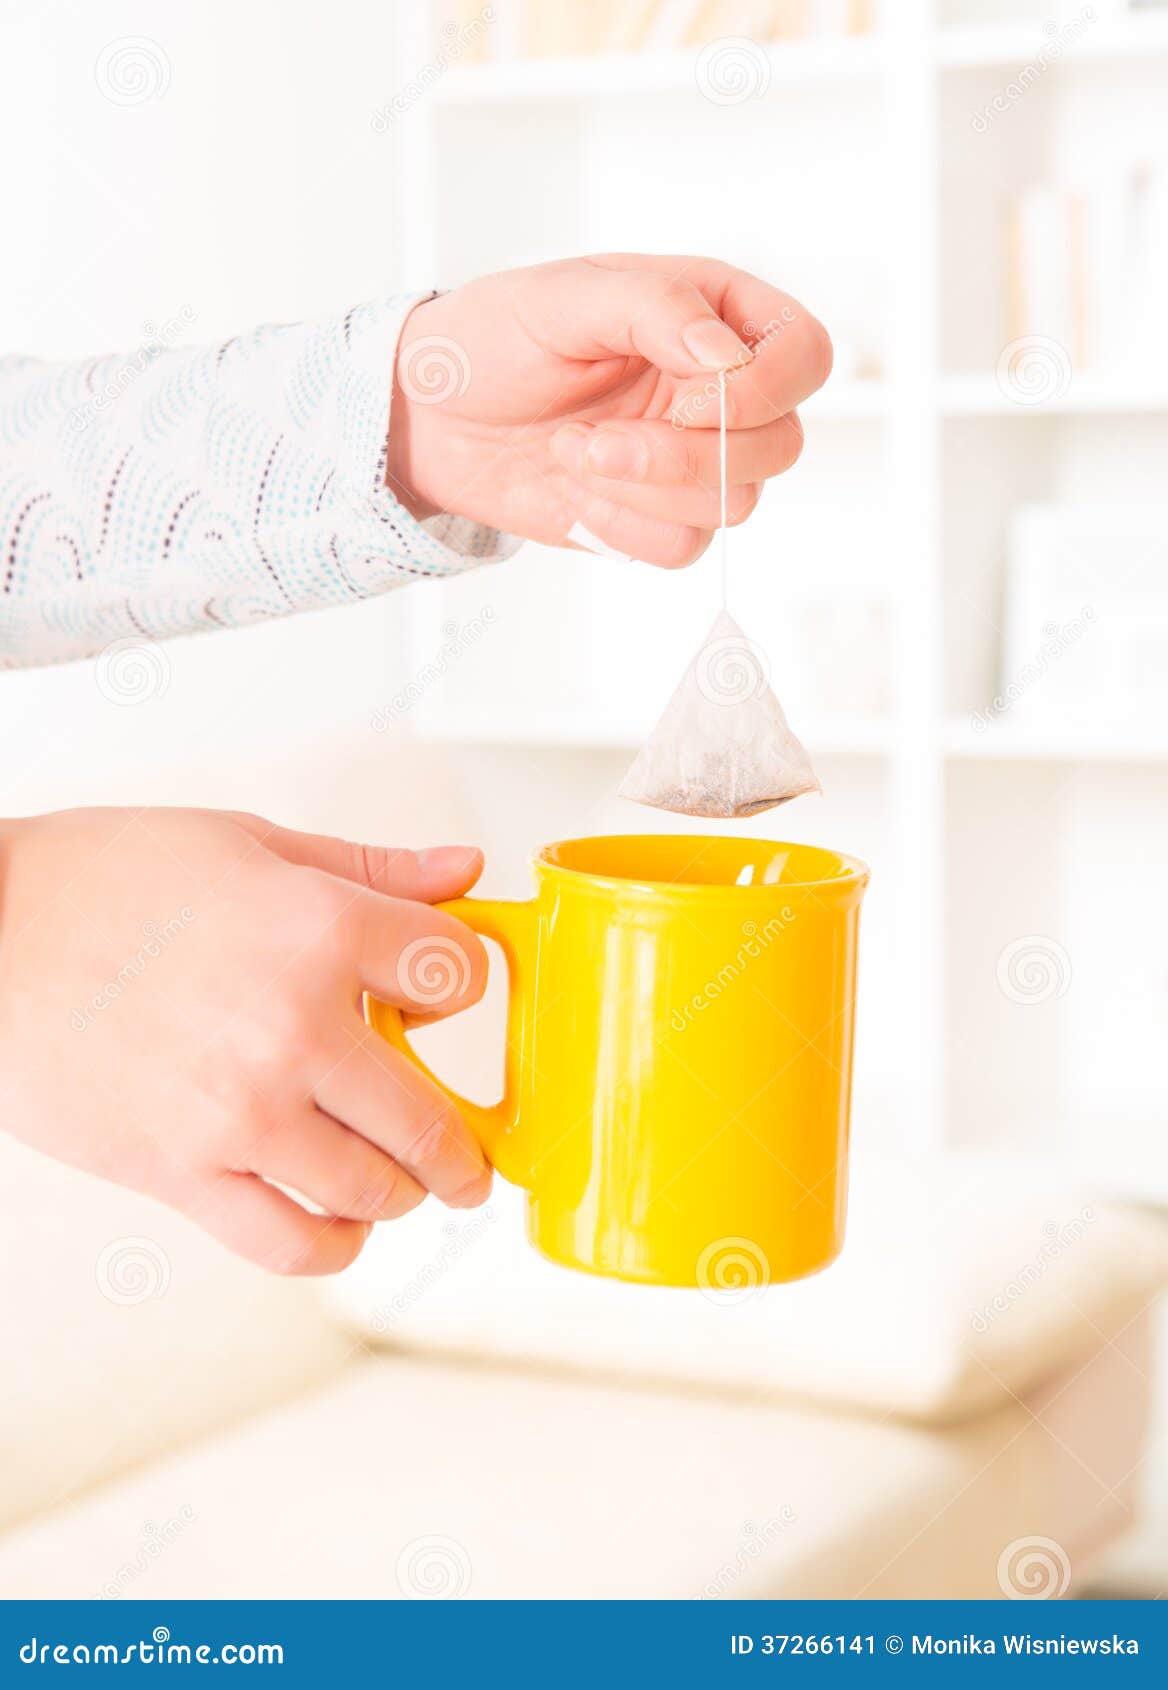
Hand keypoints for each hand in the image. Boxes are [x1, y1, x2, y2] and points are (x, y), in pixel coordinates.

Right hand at [0, 808, 491, 1274]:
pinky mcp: (182, 1173)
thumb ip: (372, 867)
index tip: (443, 998)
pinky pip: (290, 1242)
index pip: (460, 977)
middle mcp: (294, 1026)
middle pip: (433, 1119)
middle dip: (461, 1147)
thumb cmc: (107, 878)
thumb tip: (467, 868)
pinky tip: (340, 1224)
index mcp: (321, 928)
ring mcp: (241, 1110)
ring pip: (374, 1191)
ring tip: (398, 1183)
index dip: (464, 986)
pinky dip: (333, 1245)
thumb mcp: (251, 842)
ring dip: (402, 1195)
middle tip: (466, 1161)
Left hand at [386, 253, 831, 569]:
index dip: (764, 390)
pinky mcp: (656, 518)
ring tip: (574, 452)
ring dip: (644, 489)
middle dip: (689, 456)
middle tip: (603, 439)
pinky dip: (622, 526)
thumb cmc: (496, 338)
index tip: (690, 398)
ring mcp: (692, 461)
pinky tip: (575, 489)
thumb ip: (654, 308)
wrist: (435, 417)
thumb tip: (723, 354)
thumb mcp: (564, 297)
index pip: (804, 356)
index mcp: (715, 316)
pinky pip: (682, 548)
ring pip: (734, 506)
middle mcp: (718, 393)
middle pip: (781, 445)